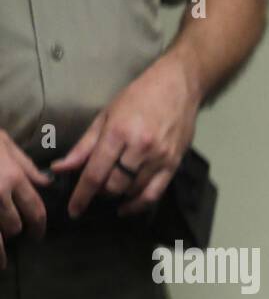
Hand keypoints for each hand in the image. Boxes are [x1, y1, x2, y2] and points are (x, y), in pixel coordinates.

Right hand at [0, 129, 51, 268]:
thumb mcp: (4, 142)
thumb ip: (25, 165)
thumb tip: (45, 182)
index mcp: (13, 177)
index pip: (35, 210)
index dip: (39, 226)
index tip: (38, 235)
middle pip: (14, 225)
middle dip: (15, 232)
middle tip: (14, 234)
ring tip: (2, 262)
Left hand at [50, 51, 201, 218]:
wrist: (177, 88)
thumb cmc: (138, 97)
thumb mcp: (105, 116)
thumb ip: (84, 146)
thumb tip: (61, 168)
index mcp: (118, 132)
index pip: (95, 172)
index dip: (82, 194)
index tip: (73, 210)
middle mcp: (139, 148)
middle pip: (114, 185)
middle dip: (100, 191)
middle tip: (96, 185)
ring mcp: (159, 158)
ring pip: (132, 190)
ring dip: (118, 195)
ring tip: (111, 188)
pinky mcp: (173, 165)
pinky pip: (154, 194)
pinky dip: (138, 205)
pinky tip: (127, 208)